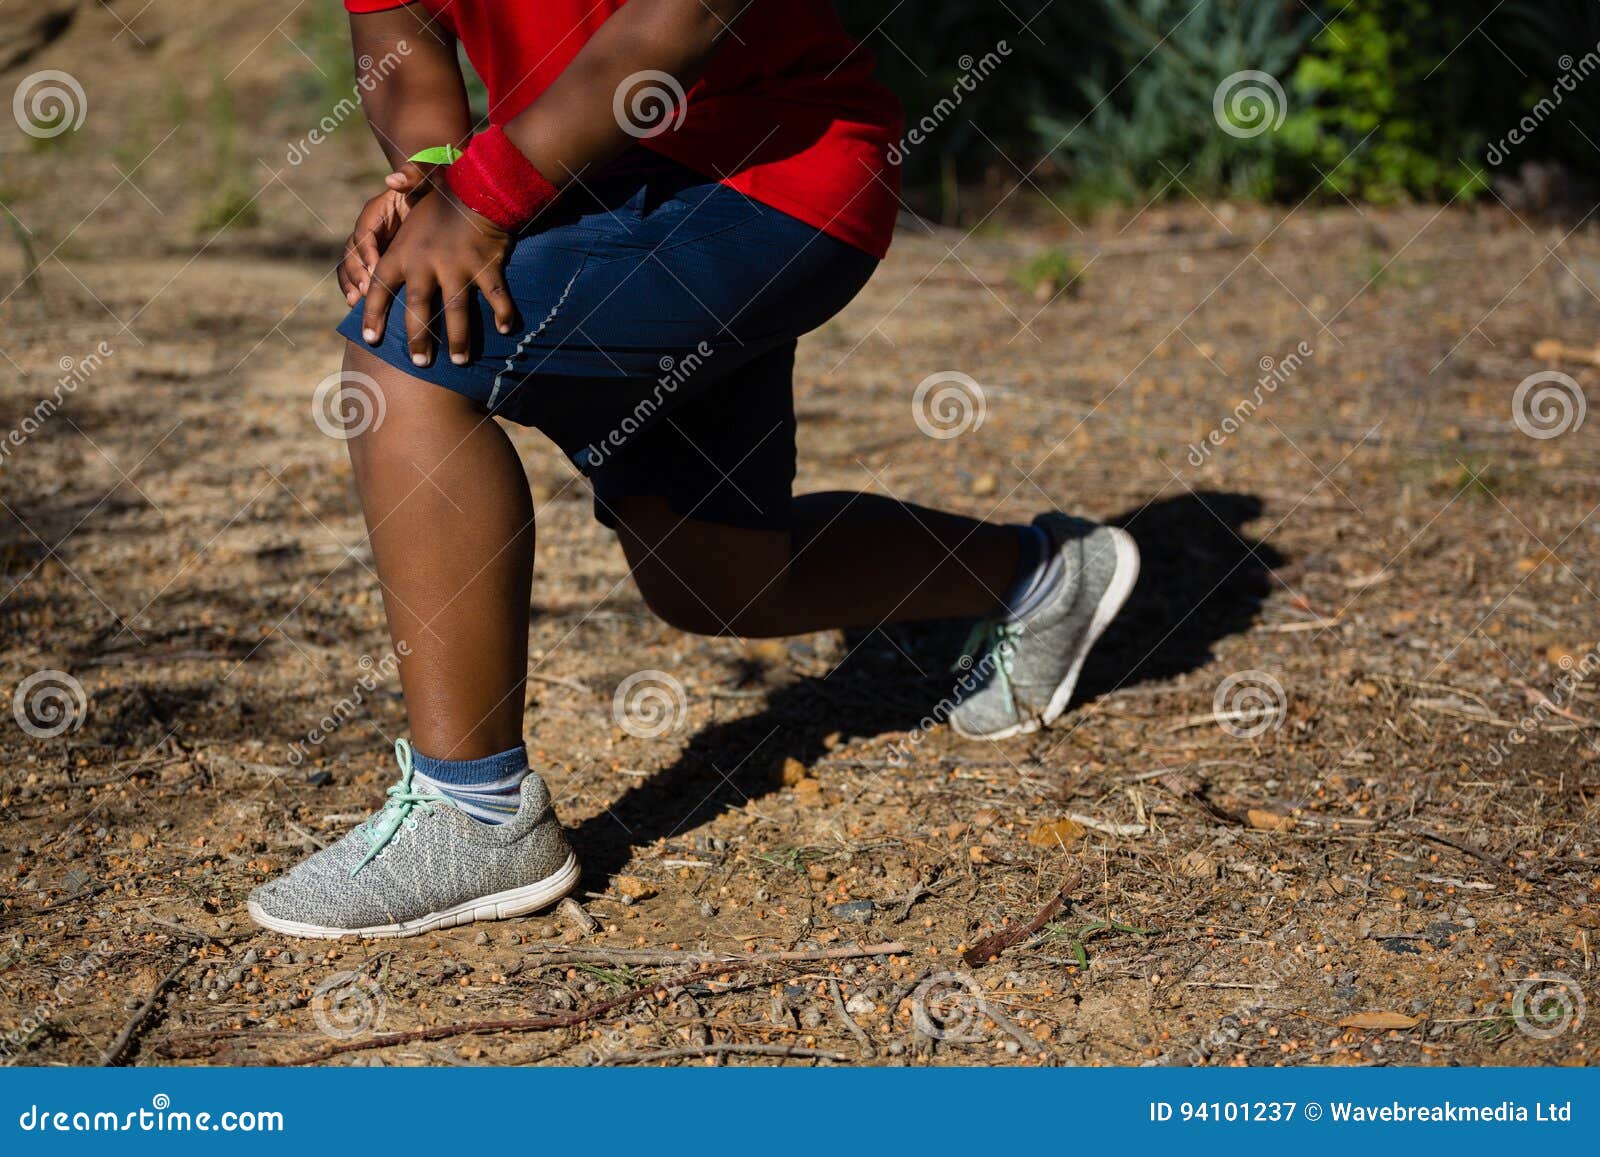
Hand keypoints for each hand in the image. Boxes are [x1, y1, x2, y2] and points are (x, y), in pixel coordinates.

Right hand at [338, 162, 435, 306]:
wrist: (443, 202)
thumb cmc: (439, 189)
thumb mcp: (432, 177)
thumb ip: (414, 174)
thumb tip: (391, 180)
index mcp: (379, 209)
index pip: (366, 229)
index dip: (367, 250)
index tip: (376, 268)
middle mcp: (371, 229)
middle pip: (353, 251)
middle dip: (356, 273)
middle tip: (364, 294)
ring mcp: (373, 247)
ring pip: (351, 267)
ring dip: (352, 286)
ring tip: (356, 306)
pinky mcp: (379, 262)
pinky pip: (362, 278)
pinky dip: (359, 293)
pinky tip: (360, 311)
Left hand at [359, 182, 517, 366]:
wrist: (485, 179)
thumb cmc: (452, 186)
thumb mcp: (422, 183)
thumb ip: (404, 187)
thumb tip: (390, 182)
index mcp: (403, 251)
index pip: (379, 287)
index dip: (373, 314)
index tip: (370, 339)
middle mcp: (426, 263)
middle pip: (417, 309)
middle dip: (418, 339)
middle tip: (420, 364)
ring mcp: (458, 267)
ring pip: (456, 312)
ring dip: (460, 338)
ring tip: (461, 362)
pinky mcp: (486, 266)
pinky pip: (495, 296)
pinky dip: (503, 313)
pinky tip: (506, 330)